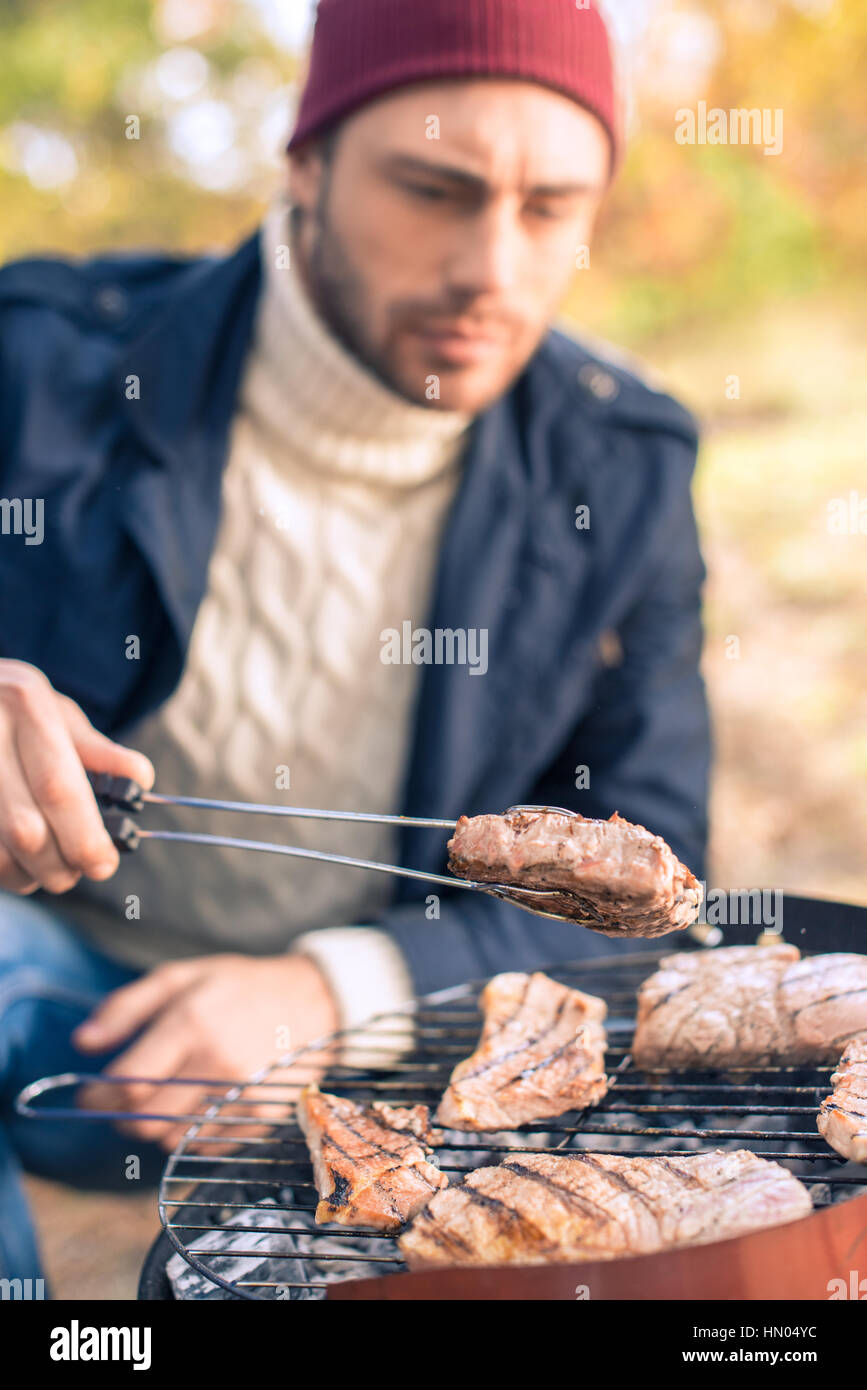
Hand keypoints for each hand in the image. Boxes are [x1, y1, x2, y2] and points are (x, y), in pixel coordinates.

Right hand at [0, 659, 154, 893]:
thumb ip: (96, 749)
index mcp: (26, 706)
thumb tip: (140, 781)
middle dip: (60, 866)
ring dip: (28, 873)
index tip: (104, 864)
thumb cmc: (13, 705)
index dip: (85, 838)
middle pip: (25, 830)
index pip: (58, 789)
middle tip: (78, 871)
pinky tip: (17, 855)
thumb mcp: (55, 709)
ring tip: (46, 865)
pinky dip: (5, 866)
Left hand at [73, 953, 339, 1151]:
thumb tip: (82, 1044)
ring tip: (164, 1097)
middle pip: (143, 1121)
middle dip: (120, 1116)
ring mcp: (243, 1095)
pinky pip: (204, 1146)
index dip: (97, 1096)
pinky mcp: (262, 1118)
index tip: (90, 1093)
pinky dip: (189, 1133)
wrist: (313, 1000)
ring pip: (170, 1140)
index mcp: (192, 1023)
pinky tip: (197, 1104)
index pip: (126, 1084)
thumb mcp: (181, 976)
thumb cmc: (239, 986)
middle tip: (121, 1101)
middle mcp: (218, 1063)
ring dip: (155, 1126)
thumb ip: (125, 1007)